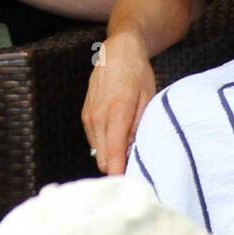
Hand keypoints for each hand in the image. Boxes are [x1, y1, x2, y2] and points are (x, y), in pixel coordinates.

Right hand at [82, 29, 155, 175]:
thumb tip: (133, 151)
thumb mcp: (148, 98)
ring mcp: (89, 117)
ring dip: (110, 157)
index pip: (113, 155)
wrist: (118, 51)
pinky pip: (94, 141)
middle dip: (117, 167)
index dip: (120, 174)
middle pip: (102, 160)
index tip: (132, 183)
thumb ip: (139, 126)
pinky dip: (104, 145)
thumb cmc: (137, 73)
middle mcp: (98, 117)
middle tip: (136, 168)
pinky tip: (118, 139)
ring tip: (129, 153)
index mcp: (116, 113)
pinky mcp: (85, 115)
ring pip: (97, 152)